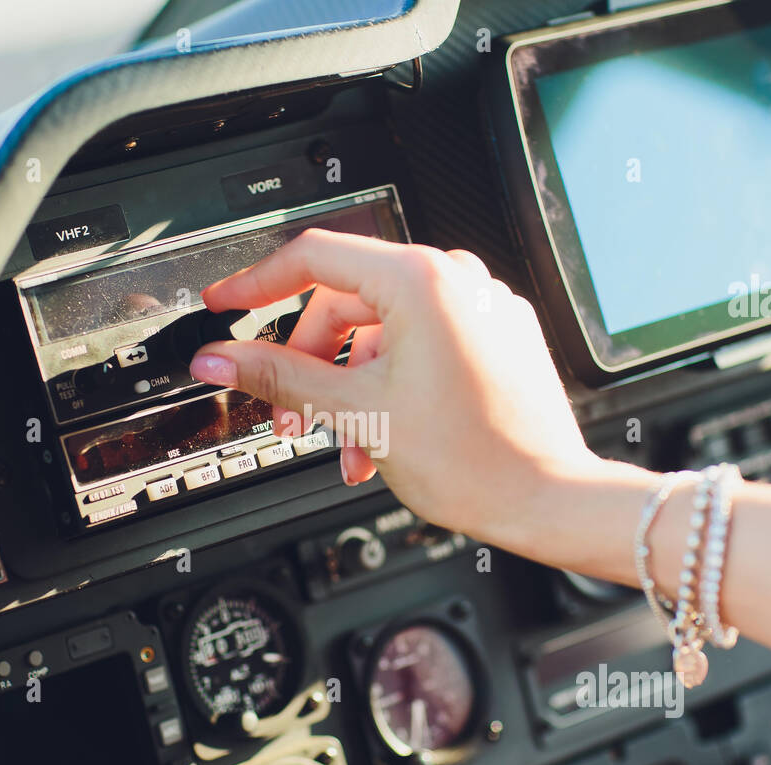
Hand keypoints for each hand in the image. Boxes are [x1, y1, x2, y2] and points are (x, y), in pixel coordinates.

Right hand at [191, 229, 605, 547]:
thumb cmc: (476, 460)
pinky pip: (421, 345)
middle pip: (346, 303)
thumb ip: (279, 377)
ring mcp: (481, 308)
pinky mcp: (495, 337)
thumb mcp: (356, 412)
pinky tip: (380, 435)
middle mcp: (458, 281)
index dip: (257, 283)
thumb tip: (222, 357)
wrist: (548, 499)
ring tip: (346, 446)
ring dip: (349, 388)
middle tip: (288, 414)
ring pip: (382, 333)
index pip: (313, 258)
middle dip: (309, 365)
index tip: (226, 305)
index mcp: (421, 280)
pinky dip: (389, 384)